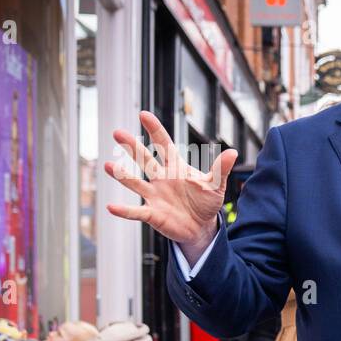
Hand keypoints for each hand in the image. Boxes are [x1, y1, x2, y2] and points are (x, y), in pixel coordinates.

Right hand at [104, 111, 236, 262]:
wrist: (201, 226)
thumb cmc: (206, 202)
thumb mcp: (216, 186)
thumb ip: (220, 170)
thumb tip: (232, 152)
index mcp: (175, 167)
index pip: (164, 144)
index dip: (155, 130)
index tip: (144, 114)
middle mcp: (161, 179)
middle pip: (145, 160)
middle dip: (132, 147)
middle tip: (117, 133)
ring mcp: (154, 196)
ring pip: (135, 183)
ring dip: (121, 175)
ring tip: (107, 166)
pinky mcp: (152, 214)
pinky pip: (136, 211)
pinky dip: (124, 210)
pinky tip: (111, 207)